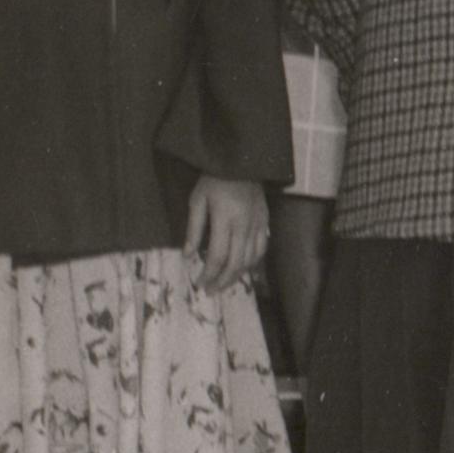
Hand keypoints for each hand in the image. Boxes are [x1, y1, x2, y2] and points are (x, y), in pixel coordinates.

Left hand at [186, 176, 268, 293]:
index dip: (209, 274)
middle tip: (211, 291)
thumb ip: (194, 229)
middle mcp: (244, 226)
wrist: (241, 161)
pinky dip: (252, 264)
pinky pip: (261, 250)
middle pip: (236, 263)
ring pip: (250, 260)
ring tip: (224, 284)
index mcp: (225, 219)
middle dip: (222, 281)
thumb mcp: (197, 200)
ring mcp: (257, 225)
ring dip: (237, 276)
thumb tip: (188, 255)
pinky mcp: (265, 222)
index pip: (218, 256)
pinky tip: (242, 269)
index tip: (200, 283)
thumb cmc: (214, 179)